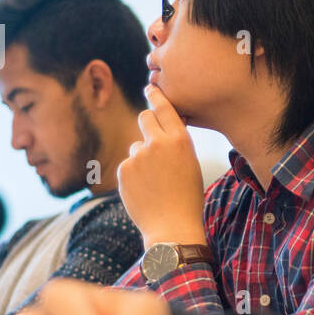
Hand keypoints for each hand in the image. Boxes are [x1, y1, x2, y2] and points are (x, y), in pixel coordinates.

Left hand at [117, 85, 207, 248]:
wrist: (172, 226)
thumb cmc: (187, 197)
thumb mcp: (189, 163)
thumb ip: (174, 143)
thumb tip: (159, 129)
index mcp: (179, 139)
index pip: (164, 107)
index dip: (156, 96)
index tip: (150, 88)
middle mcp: (157, 142)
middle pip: (144, 117)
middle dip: (147, 123)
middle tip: (152, 139)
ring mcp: (138, 156)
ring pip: (136, 146)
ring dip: (142, 158)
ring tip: (155, 182)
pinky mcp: (124, 170)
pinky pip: (128, 165)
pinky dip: (134, 175)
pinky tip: (145, 190)